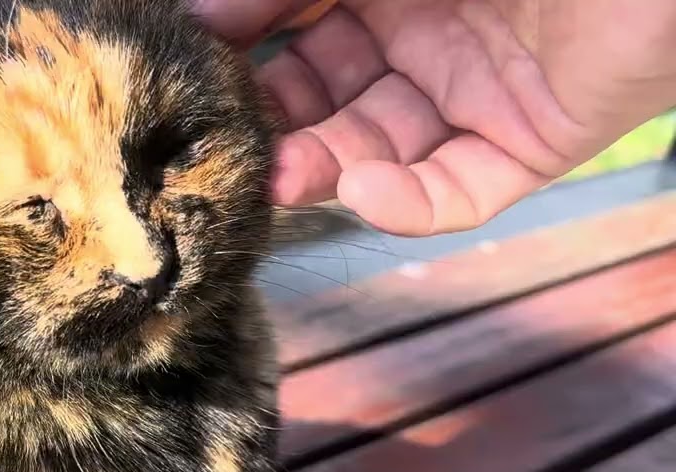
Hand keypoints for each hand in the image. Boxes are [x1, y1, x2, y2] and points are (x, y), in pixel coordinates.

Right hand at [195, 0, 675, 235]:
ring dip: (326, 170)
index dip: (245, 59)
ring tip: (280, 179)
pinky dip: (408, 202)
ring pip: (380, 153)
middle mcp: (424, 41)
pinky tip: (364, 187)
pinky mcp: (528, 144)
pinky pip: (458, 191)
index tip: (192, 77)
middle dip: (277, 127)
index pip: (295, 38)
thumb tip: (202, 13)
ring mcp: (474, 96)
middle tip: (228, 148)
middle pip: (328, 104)